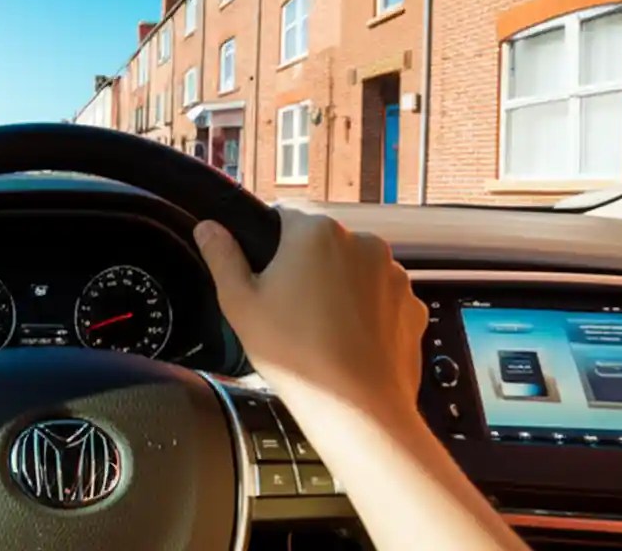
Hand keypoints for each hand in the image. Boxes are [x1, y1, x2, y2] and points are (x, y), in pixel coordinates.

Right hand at [193, 208, 427, 419]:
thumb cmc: (296, 354)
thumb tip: (208, 228)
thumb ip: (222, 256)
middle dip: (306, 266)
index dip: (270, 243)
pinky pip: (381, 297)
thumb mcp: (240, 304)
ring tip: (321, 329)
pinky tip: (349, 340)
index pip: (285, 214)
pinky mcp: (412, 304)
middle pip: (322, 243)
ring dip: (339, 286)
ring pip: (354, 269)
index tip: (265, 272)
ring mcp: (393, 274)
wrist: (356, 407)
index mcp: (315, 232)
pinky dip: (367, 311)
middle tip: (288, 307)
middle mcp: (362, 242)